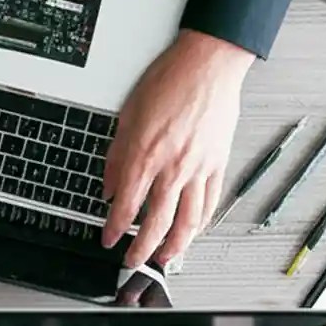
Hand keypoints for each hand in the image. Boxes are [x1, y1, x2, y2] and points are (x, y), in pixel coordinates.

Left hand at [102, 29, 252, 266]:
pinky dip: (202, 223)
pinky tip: (194, 231)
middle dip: (141, 250)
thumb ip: (117, 157)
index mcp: (145, 155)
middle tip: (132, 261)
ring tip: (164, 258)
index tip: (108, 239)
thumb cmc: (170, 80)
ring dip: (175, 247)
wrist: (208, 64)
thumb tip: (110, 187)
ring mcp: (199, 168)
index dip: (114, 229)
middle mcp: (173, 167)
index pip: (126, 207)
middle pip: (157, 223)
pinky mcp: (218, 164)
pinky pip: (211, 202)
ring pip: (188, 221)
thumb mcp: (128, 116)